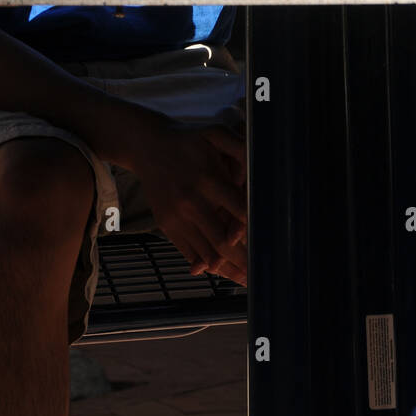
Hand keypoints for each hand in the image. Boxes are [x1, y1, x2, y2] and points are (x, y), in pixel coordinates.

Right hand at [127, 116, 247, 284]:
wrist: (148, 147)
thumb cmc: (189, 141)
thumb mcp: (215, 135)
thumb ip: (240, 149)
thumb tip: (260, 167)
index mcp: (207, 179)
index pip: (238, 210)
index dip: (252, 229)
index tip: (268, 244)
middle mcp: (191, 201)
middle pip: (223, 241)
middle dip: (245, 260)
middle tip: (263, 274)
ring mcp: (176, 217)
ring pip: (206, 252)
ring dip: (229, 269)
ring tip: (248, 281)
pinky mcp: (167, 225)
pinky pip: (189, 252)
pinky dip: (207, 265)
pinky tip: (224, 273)